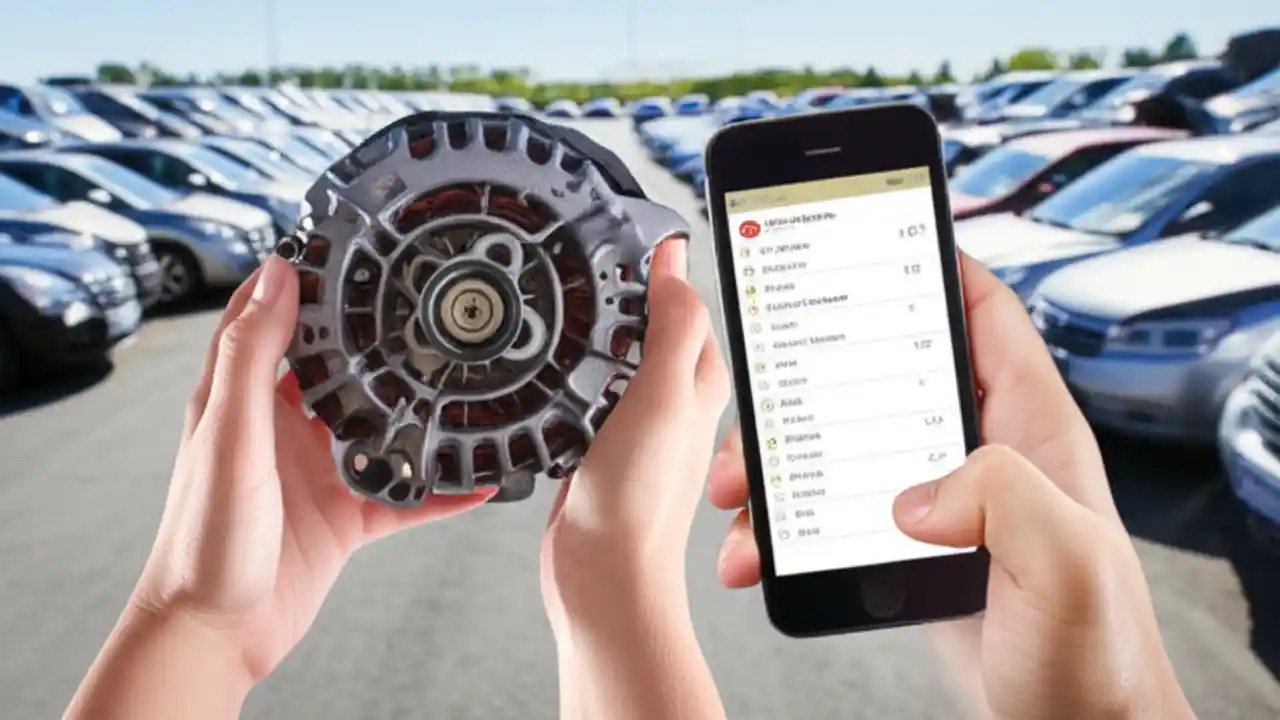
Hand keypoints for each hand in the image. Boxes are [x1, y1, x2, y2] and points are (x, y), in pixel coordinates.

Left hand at [68, 257, 492, 718]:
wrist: (214, 631)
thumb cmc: (203, 539)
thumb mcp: (231, 435)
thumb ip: (254, 357)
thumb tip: (278, 275)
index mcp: (243, 399)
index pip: (271, 316)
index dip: (301, 276)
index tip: (342, 244)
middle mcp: (281, 429)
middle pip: (337, 366)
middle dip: (376, 336)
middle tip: (423, 303)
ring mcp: (316, 472)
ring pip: (379, 428)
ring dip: (415, 411)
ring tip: (458, 384)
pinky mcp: (343, 517)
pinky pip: (404, 496)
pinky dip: (440, 490)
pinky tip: (475, 480)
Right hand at [541, 239, 730, 719]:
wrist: (602, 576)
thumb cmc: (639, 502)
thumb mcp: (659, 396)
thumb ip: (668, 327)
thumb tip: (674, 262)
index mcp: (697, 386)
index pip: (692, 309)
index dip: (670, 271)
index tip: (643, 236)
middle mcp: (674, 407)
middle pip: (663, 332)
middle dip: (645, 295)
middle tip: (613, 258)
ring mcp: (638, 430)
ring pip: (629, 364)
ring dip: (615, 333)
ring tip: (588, 300)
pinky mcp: (603, 453)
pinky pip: (598, 399)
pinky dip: (585, 376)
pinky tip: (564, 372)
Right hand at [706, 255, 1189, 715]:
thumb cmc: (1097, 656)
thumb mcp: (1070, 562)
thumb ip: (1004, 496)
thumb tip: (913, 490)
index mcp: (1029, 433)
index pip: (982, 316)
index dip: (935, 263)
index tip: (873, 230)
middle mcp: (981, 457)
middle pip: (881, 378)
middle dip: (811, 376)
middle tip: (757, 389)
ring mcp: (942, 504)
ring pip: (841, 447)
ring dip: (782, 461)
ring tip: (737, 488)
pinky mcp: (907, 550)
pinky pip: (830, 513)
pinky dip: (785, 526)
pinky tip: (758, 547)